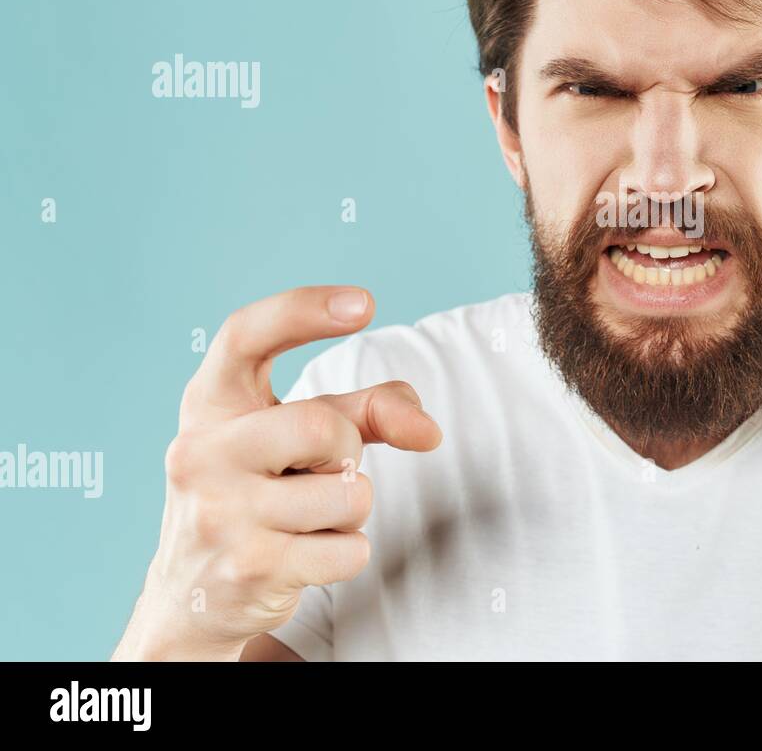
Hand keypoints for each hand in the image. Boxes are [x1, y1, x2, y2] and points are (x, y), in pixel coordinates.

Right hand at [112, 286, 440, 660]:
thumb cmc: (258, 494)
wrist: (190, 600)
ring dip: (350, 509)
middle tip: (321, 471)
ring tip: (305, 520)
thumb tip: (428, 431)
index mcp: (209, 404)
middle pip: (324, 426)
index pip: (246, 335)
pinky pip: (351, 550)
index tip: (366, 304)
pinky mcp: (247, 570)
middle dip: (348, 451)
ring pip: (350, 494)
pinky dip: (346, 553)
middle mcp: (200, 452)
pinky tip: (302, 557)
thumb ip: (364, 411)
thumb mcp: (297, 439)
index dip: (305, 310)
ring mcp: (218, 514)